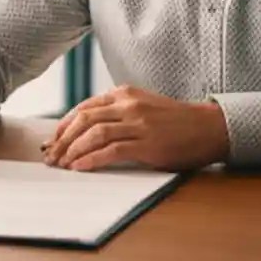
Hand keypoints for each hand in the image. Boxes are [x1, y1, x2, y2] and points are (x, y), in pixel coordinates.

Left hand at [41, 85, 229, 170]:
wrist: (209, 127)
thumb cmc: (174, 121)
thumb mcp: (142, 106)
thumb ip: (116, 113)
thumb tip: (84, 132)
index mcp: (123, 94)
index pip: (83, 108)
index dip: (63, 126)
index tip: (52, 141)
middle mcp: (128, 105)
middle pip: (84, 119)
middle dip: (63, 139)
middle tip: (51, 156)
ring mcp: (138, 123)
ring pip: (94, 133)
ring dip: (73, 150)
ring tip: (62, 164)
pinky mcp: (148, 143)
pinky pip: (112, 150)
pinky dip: (92, 159)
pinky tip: (81, 166)